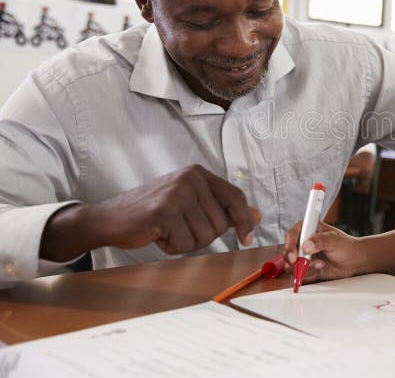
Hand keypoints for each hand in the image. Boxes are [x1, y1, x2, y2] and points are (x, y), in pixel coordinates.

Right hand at [41, 165, 260, 260]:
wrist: (110, 218)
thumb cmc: (154, 213)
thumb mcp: (191, 203)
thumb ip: (223, 208)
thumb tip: (257, 215)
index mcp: (199, 174)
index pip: (235, 196)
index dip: (244, 220)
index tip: (247, 238)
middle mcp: (190, 179)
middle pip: (220, 223)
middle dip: (203, 235)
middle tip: (180, 229)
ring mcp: (176, 194)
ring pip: (204, 236)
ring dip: (187, 243)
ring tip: (168, 231)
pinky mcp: (163, 212)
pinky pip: (184, 243)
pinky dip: (172, 247)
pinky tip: (157, 235)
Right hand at [283, 221, 367, 282]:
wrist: (353, 261)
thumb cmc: (346, 246)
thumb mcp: (335, 240)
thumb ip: (321, 240)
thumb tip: (306, 246)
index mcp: (308, 229)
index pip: (291, 235)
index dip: (290, 245)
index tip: (294, 256)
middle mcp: (303, 242)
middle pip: (287, 252)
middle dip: (296, 261)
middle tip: (307, 263)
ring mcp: (303, 255)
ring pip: (291, 265)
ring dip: (304, 268)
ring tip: (320, 264)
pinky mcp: (306, 267)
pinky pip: (299, 274)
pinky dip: (308, 274)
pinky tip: (320, 268)